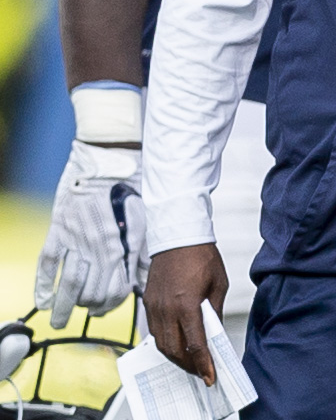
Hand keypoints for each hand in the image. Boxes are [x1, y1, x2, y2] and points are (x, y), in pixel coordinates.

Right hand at [34, 141, 147, 328]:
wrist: (111, 160)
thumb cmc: (133, 189)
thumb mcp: (147, 221)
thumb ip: (144, 253)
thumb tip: (144, 280)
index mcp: (123, 247)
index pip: (116, 290)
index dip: (111, 305)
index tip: (106, 310)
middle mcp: (99, 248)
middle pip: (91, 292)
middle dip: (89, 308)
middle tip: (87, 314)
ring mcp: (76, 240)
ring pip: (68, 284)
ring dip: (63, 307)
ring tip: (59, 321)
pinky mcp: (58, 229)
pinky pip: (47, 263)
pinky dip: (43, 284)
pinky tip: (43, 300)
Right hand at [145, 244, 228, 384]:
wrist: (178, 237)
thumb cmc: (202, 257)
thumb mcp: (218, 283)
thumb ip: (214, 310)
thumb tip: (215, 332)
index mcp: (187, 304)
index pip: (194, 343)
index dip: (202, 363)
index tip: (209, 376)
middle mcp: (167, 309)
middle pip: (174, 349)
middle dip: (188, 365)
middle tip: (201, 371)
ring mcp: (154, 307)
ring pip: (161, 343)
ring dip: (175, 357)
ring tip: (190, 362)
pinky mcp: (148, 304)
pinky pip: (153, 331)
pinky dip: (165, 342)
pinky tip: (177, 344)